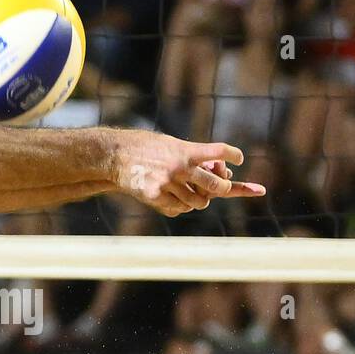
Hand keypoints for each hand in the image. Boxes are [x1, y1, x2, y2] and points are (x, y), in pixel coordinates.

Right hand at [111, 132, 265, 216]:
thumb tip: (220, 172)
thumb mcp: (172, 144)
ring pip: (199, 202)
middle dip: (224, 188)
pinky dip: (182, 206)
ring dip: (201, 200)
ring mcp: (167, 184)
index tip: (239, 159)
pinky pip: (179, 208)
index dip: (233, 155)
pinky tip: (174, 197)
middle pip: (216, 185)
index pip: (218, 152)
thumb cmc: (146, 147)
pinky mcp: (155, 197)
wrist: (115, 156)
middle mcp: (179, 168)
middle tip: (223, 186)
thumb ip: (193, 157)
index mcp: (185, 151)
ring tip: (195, 193)